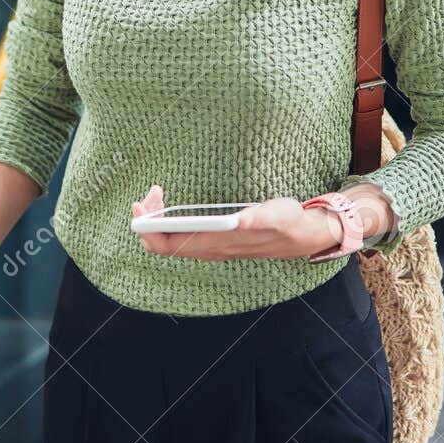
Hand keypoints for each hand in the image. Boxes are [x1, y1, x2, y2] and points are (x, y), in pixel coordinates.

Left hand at [130, 184, 338, 260]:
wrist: (301, 236)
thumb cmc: (288, 223)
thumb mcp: (279, 215)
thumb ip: (261, 218)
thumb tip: (241, 221)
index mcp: (218, 244)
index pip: (170, 246)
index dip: (149, 230)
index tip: (141, 206)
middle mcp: (210, 250)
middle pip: (163, 244)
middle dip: (148, 220)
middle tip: (151, 193)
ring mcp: (210, 247)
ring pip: (170, 241)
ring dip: (156, 219)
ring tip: (156, 194)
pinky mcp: (213, 240)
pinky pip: (179, 236)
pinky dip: (167, 220)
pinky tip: (168, 204)